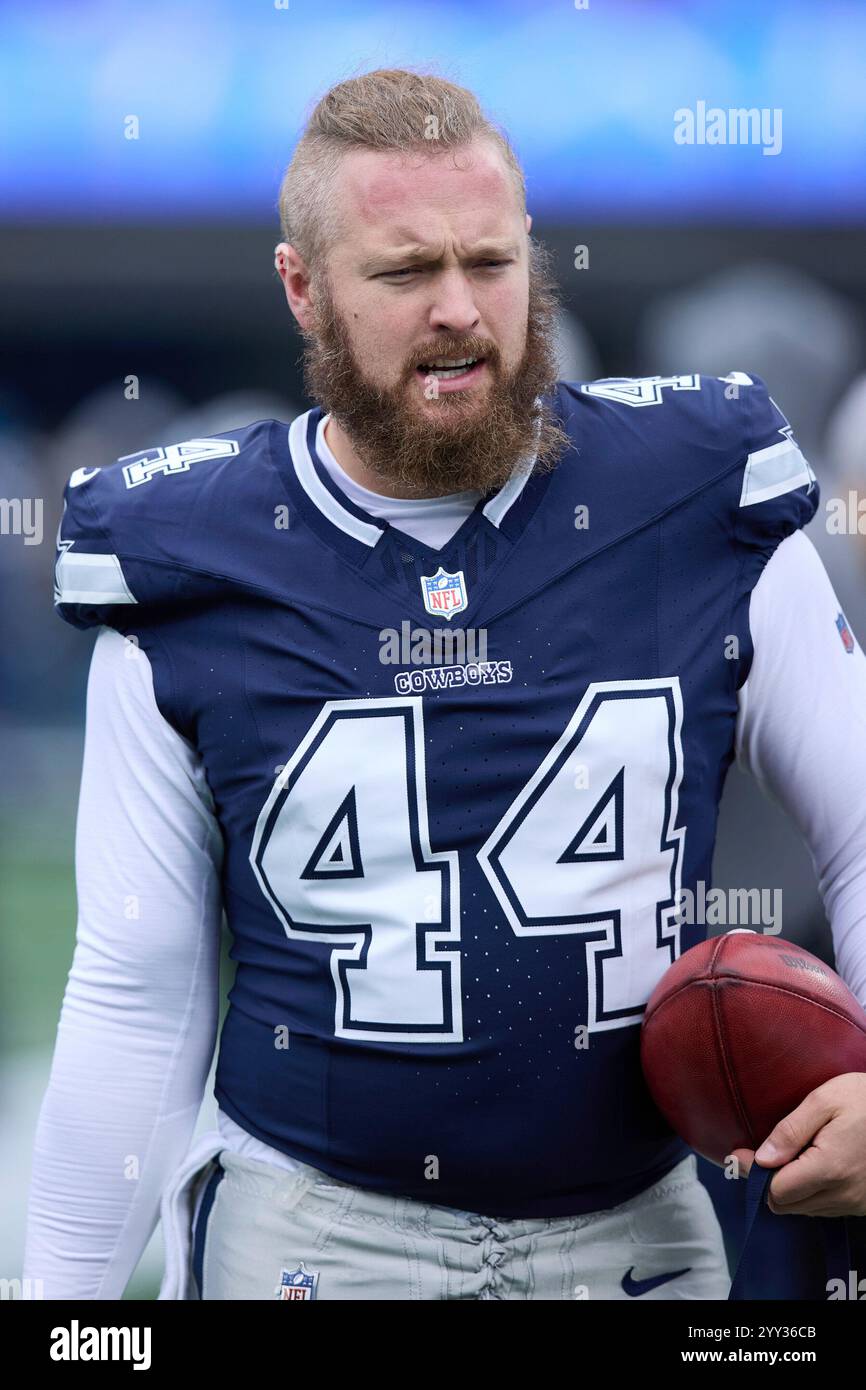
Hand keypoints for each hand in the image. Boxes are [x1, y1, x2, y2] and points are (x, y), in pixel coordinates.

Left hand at [729, 1072, 865, 1215]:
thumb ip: (790, 1131)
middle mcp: (844, 1194)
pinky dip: (809, 1192)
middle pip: (786, 1205)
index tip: (741, 1154)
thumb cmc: (863, 1099)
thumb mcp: (824, 1101)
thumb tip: (762, 1159)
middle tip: (761, 1153)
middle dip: (768, 1182)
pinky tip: (811, 1166)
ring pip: (803, 1209)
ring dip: (789, 1188)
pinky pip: (823, 1208)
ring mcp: (855, 1203)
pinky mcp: (862, 1205)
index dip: (754, 1174)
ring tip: (791, 1155)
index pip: (776, 1192)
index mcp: (830, 1168)